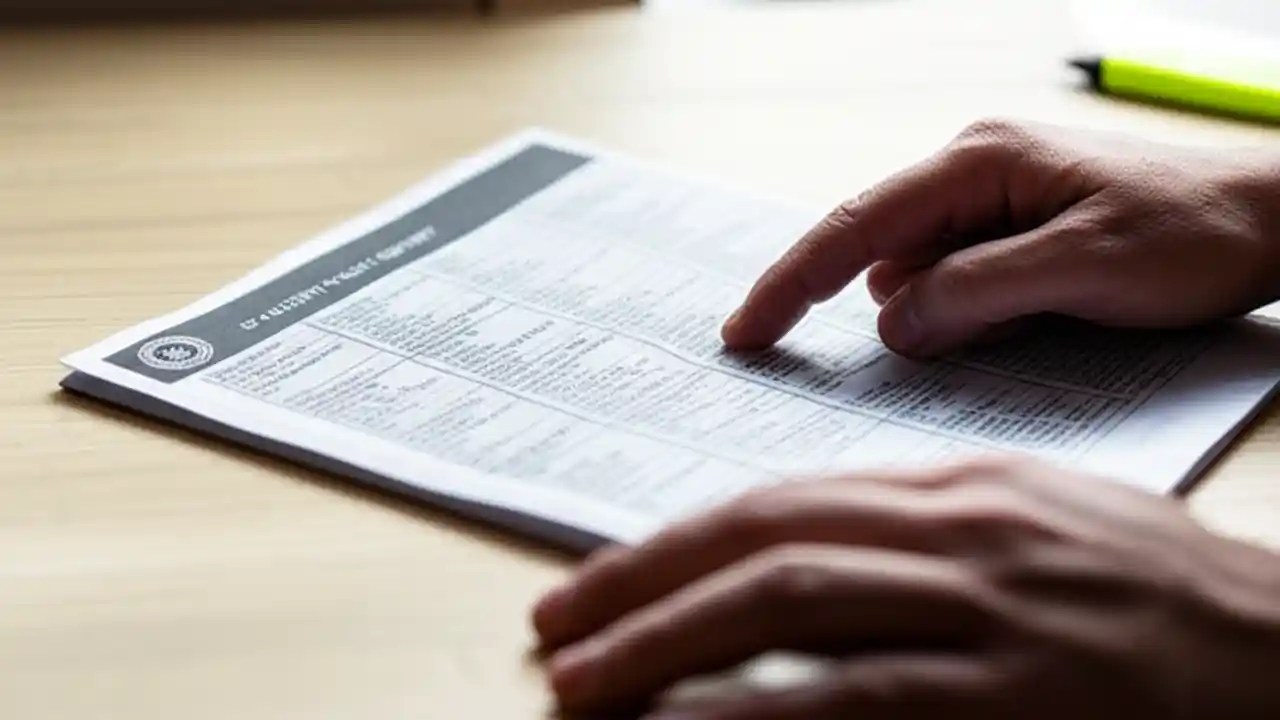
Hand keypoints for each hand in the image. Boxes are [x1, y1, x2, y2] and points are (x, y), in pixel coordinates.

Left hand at [532, 457, 1279, 718]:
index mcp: (965, 487)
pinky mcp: (1023, 693)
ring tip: (583, 685)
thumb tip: (802, 564)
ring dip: (668, 645)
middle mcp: (966, 530)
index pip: (784, 498)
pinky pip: (858, 699)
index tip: (602, 580)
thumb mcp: (1042, 532)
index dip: (676, 540)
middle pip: (765, 540)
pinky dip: (757, 713)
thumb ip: (927, 537)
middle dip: (642, 584)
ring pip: (791, 603)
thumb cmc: (1167, 601)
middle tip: (557, 629)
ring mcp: (995, 609)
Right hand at [721, 119, 1279, 356]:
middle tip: (830, 359)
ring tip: (1022, 325)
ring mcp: (991, 203)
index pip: (856, 225)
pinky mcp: (1012, 235)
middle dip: (858, 306)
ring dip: (935, 319)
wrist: (1275, 222)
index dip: (792, 281)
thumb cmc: (1193, 234)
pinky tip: (1022, 325)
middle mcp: (973, 173)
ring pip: (918, 276)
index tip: (745, 332)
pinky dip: (964, 318)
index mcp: (979, 163)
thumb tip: (891, 326)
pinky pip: (957, 285)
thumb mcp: (1085, 268)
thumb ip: (978, 294)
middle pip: (876, 249)